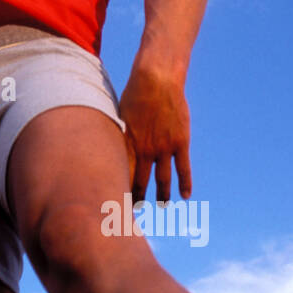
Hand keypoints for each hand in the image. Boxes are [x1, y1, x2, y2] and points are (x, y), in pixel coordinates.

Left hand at [118, 63, 191, 204]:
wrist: (156, 80)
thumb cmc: (135, 93)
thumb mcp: (120, 113)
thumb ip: (118, 131)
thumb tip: (108, 139)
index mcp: (127, 143)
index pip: (121, 174)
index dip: (118, 188)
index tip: (113, 202)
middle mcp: (145, 150)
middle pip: (139, 181)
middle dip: (136, 197)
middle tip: (133, 211)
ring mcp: (164, 148)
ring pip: (162, 179)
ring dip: (162, 194)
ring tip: (162, 206)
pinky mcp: (180, 142)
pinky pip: (183, 168)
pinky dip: (184, 183)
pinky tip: (185, 196)